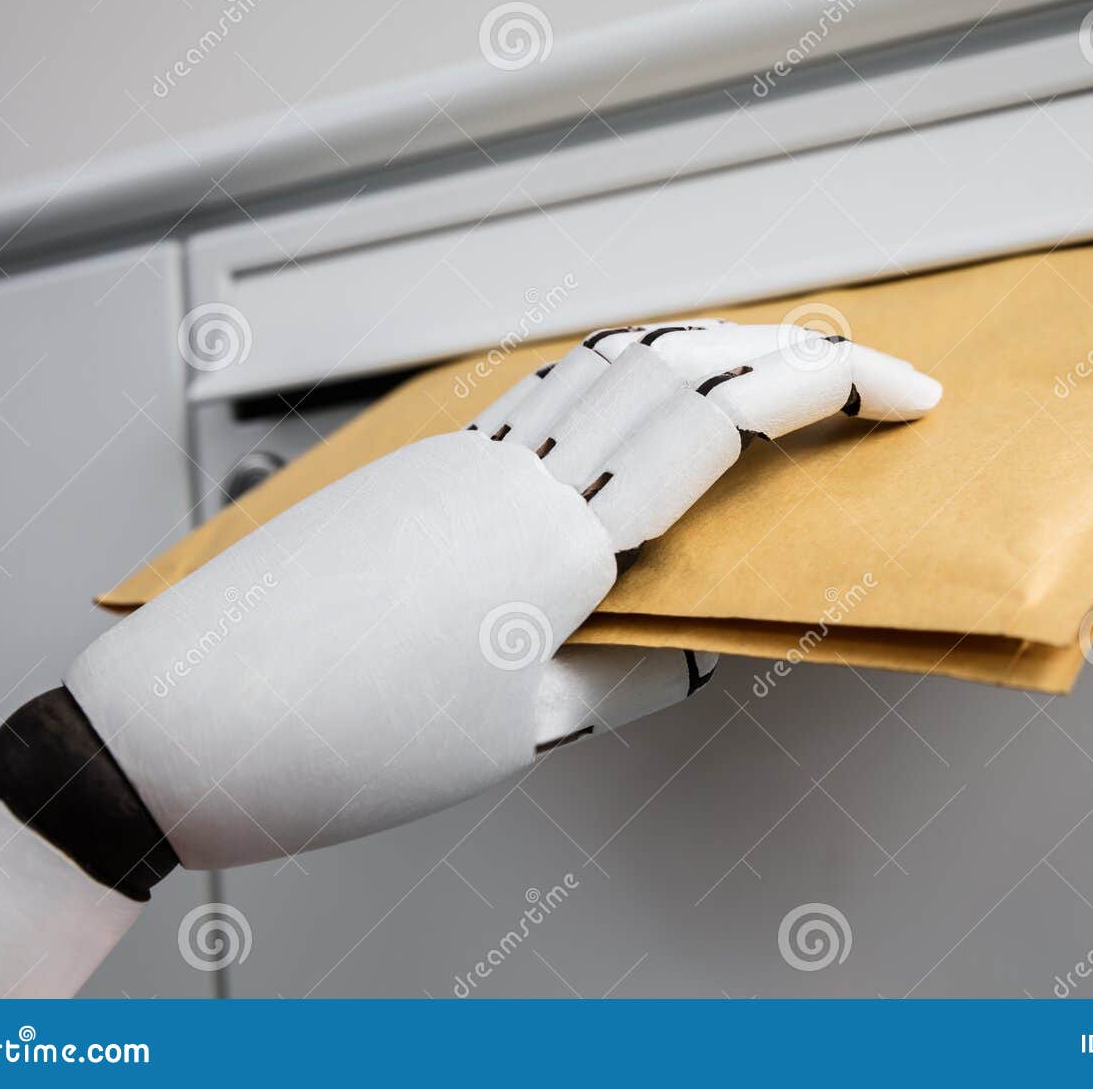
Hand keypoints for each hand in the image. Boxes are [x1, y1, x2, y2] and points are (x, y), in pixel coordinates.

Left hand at [65, 321, 940, 868]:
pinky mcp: (428, 467)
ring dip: (708, 347)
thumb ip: (629, 669)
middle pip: (679, 358)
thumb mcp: (520, 730)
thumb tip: (701, 637)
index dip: (832, 385)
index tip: (906, 394)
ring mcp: (464, 457)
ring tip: (770, 378)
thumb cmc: (344, 745)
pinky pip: (546, 389)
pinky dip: (623, 374)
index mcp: (553, 537)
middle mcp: (512, 470)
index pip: (721, 418)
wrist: (185, 726)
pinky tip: (641, 401)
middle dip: (792, 351)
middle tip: (864, 378)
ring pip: (610, 356)